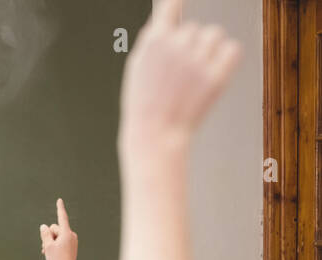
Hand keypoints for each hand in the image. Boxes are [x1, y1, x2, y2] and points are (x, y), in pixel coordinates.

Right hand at [39, 198, 79, 259]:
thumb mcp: (47, 246)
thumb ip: (45, 234)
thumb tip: (44, 226)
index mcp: (66, 233)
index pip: (62, 217)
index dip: (59, 208)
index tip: (59, 200)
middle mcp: (71, 235)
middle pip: (55, 228)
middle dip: (49, 235)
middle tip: (46, 247)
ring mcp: (72, 240)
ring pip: (57, 235)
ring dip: (50, 241)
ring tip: (48, 252)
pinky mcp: (71, 245)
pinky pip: (61, 240)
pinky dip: (55, 244)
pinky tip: (51, 253)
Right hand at [119, 0, 241, 155]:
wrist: (155, 135)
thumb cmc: (144, 104)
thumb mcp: (137, 69)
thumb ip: (151, 41)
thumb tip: (161, 18)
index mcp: (154, 41)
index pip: (171, 5)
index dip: (178, 2)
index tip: (182, 0)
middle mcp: (177, 46)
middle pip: (195, 28)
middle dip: (190, 44)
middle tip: (180, 71)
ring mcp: (197, 60)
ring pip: (214, 35)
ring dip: (208, 49)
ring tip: (195, 73)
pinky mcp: (216, 75)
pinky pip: (231, 49)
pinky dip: (226, 57)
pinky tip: (213, 71)